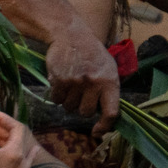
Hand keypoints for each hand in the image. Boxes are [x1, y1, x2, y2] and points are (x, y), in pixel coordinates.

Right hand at [45, 19, 120, 134]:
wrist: (71, 35)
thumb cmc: (92, 54)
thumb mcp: (108, 68)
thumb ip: (109, 90)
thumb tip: (107, 116)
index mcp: (110, 82)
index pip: (111, 112)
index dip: (105, 126)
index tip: (97, 132)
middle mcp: (94, 84)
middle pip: (86, 113)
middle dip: (82, 107)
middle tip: (82, 94)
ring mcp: (76, 83)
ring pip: (70, 108)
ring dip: (69, 101)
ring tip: (72, 85)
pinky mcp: (59, 81)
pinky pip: (56, 100)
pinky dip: (57, 95)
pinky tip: (61, 82)